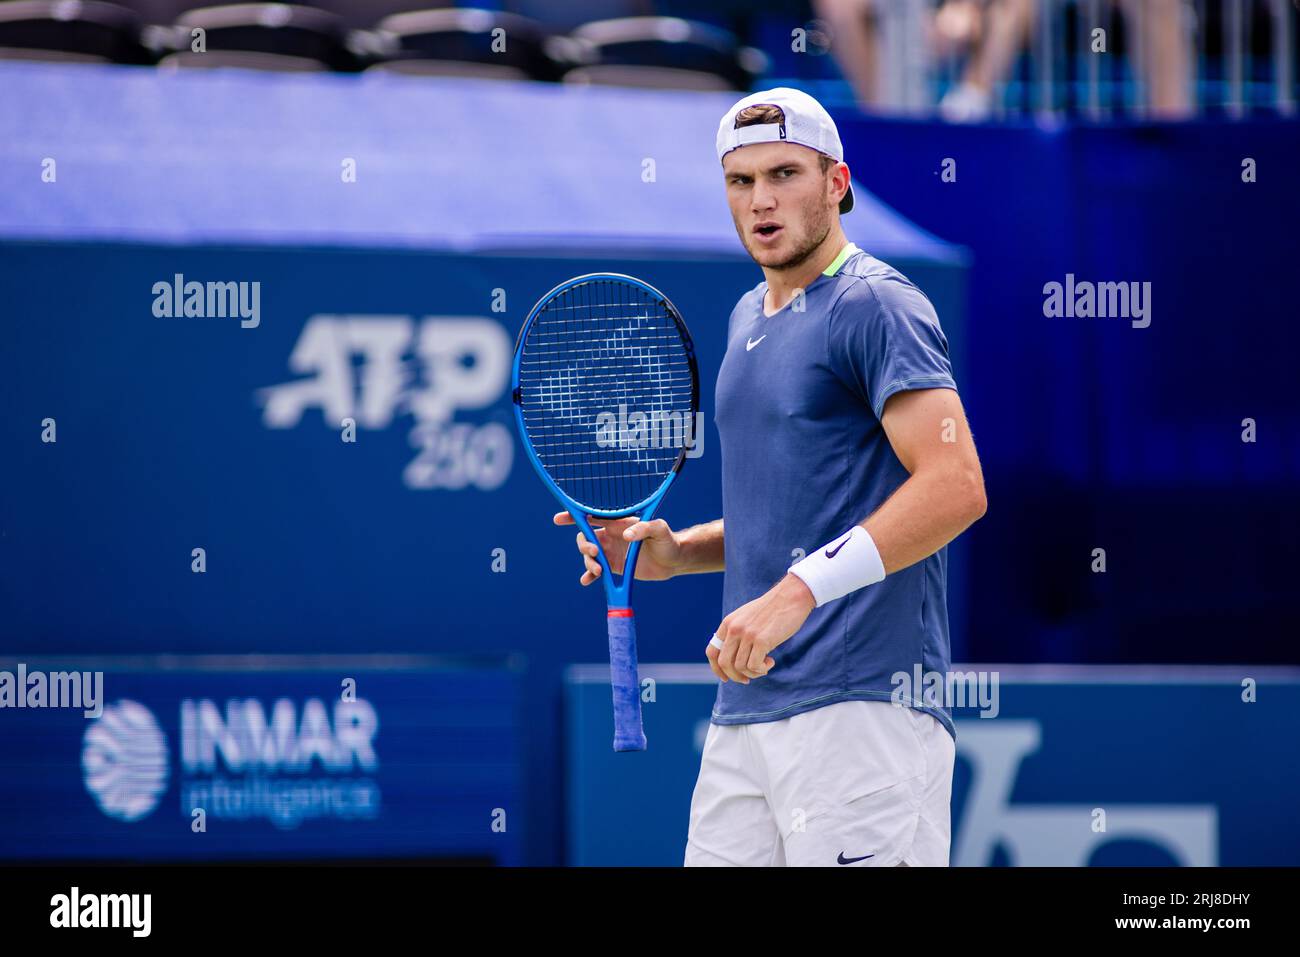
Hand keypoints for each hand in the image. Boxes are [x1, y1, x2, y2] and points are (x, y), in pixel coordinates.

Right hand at [553, 512, 683, 586]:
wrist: (673, 561)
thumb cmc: (668, 540)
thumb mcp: (659, 529)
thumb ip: (644, 528)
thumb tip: (627, 535)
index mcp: (618, 523)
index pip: (592, 518)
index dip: (574, 517)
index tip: (559, 519)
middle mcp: (611, 537)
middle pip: (586, 538)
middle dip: (584, 546)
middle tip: (595, 553)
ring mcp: (611, 552)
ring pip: (589, 557)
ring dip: (589, 563)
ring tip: (600, 572)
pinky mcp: (614, 567)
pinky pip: (596, 572)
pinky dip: (589, 576)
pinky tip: (587, 580)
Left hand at [706, 574, 814, 682]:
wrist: (791, 596)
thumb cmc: (772, 609)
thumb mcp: (747, 617)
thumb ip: (737, 633)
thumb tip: (734, 660)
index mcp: (728, 623)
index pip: (712, 652)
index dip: (717, 669)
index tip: (727, 677)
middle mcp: (734, 629)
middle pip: (724, 663)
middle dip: (735, 676)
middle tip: (747, 679)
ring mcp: (747, 634)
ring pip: (740, 667)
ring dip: (753, 673)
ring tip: (765, 666)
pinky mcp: (762, 640)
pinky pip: (754, 666)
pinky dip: (762, 670)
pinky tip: (770, 662)